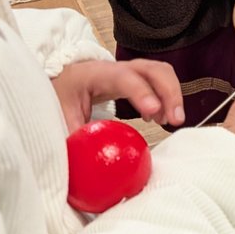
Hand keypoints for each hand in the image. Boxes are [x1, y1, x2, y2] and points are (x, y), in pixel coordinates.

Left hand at [51, 58, 184, 133]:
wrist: (63, 79)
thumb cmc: (62, 93)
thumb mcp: (60, 115)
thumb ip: (73, 138)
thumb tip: (81, 165)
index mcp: (98, 74)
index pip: (125, 78)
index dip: (142, 93)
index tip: (153, 112)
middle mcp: (119, 68)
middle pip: (154, 70)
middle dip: (169, 93)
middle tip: (175, 120)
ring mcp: (131, 72)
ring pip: (162, 73)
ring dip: (173, 95)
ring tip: (172, 121)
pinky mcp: (138, 79)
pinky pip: (160, 81)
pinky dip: (168, 97)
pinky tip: (161, 118)